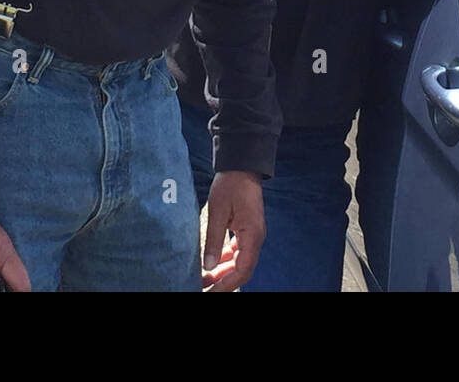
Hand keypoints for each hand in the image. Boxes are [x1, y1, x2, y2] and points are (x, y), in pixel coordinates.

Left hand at [202, 170, 264, 291]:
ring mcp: (252, 234)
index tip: (210, 293)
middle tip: (203, 289)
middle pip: (242, 270)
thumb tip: (208, 266)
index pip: (242, 271)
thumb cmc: (231, 184)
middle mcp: (255, 238)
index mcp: (252, 235)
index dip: (227, 286)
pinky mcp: (246, 229)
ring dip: (223, 272)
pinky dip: (225, 259)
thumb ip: (213, 240)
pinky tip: (211, 262)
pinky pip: (237, 251)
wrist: (242, 164)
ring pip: (239, 261)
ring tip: (203, 279)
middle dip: (223, 282)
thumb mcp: (218, 211)